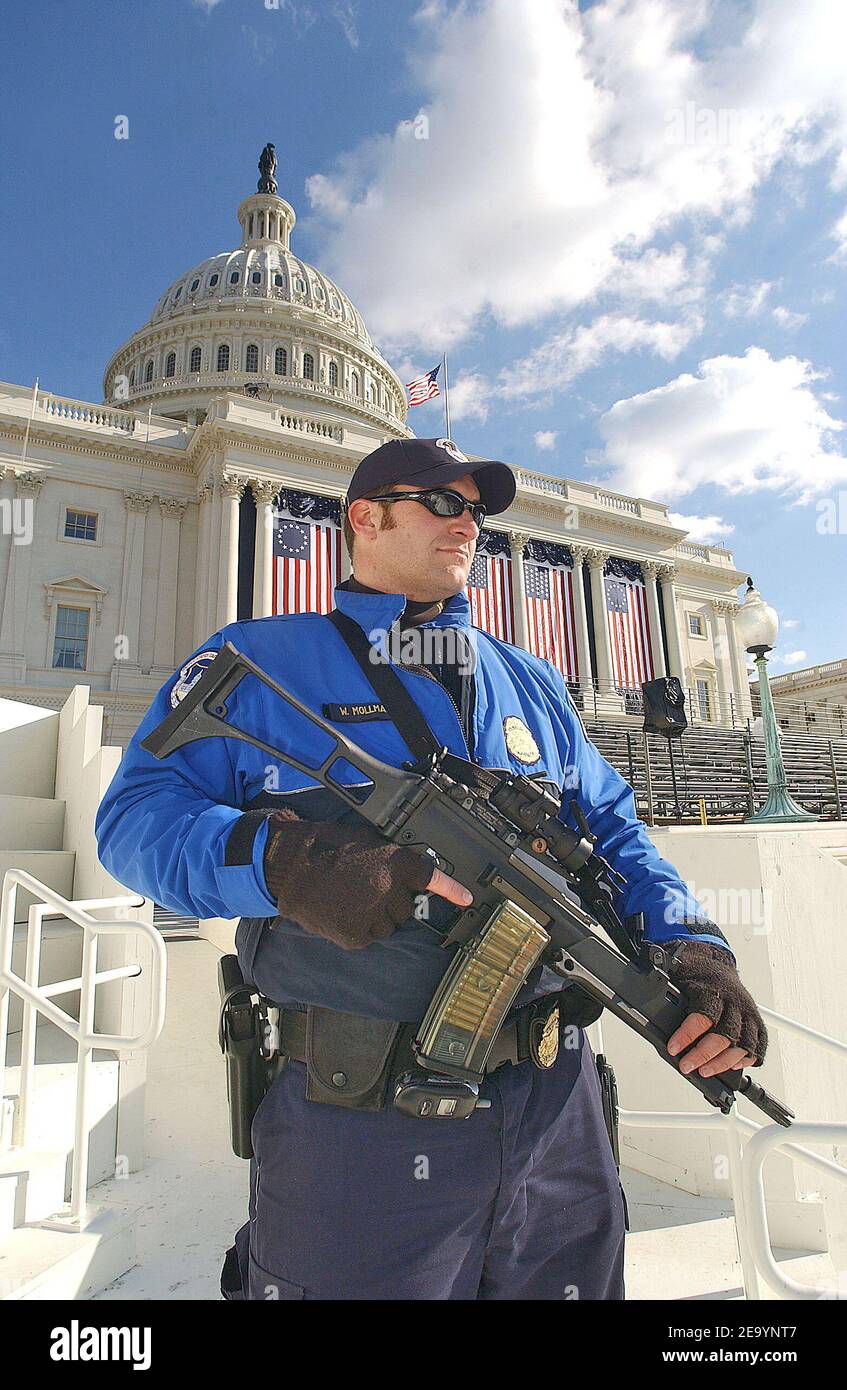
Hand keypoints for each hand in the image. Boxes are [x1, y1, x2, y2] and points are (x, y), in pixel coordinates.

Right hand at [263, 809, 472, 949]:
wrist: (291, 866)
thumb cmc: (325, 847)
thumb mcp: (367, 841)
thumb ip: (391, 859)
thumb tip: (405, 874)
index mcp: (396, 862)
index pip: (431, 878)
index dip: (451, 890)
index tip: (466, 898)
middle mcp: (391, 890)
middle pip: (405, 907)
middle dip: (391, 900)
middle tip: (366, 887)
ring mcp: (374, 915)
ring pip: (388, 925)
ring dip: (376, 916)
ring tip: (350, 898)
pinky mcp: (356, 935)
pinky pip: (368, 936)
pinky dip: (358, 928)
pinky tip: (341, 911)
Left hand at [666, 941, 766, 1075]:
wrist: (716, 961)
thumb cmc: (696, 972)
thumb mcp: (676, 974)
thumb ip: (664, 987)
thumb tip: (640, 990)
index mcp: (713, 989)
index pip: (702, 1016)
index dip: (687, 1035)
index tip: (673, 1048)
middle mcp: (734, 1002)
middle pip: (724, 1035)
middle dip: (704, 1054)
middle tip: (686, 1066)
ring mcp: (747, 1013)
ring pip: (742, 1044)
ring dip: (723, 1062)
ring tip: (704, 1071)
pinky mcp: (756, 1022)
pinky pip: (758, 1045)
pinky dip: (746, 1059)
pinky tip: (731, 1066)